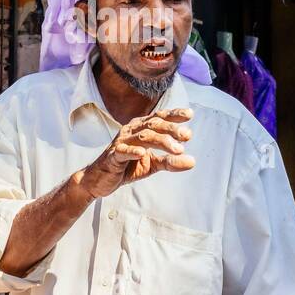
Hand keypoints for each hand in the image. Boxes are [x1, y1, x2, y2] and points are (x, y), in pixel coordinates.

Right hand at [77, 109, 194, 197]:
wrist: (101, 180)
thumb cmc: (128, 166)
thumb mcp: (153, 164)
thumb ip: (171, 161)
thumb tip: (193, 161)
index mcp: (141, 128)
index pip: (159, 117)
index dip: (174, 114)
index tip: (190, 114)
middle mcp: (131, 130)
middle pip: (154, 124)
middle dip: (172, 129)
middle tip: (187, 135)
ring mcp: (121, 142)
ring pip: (143, 136)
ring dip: (161, 141)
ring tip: (177, 149)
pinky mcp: (112, 156)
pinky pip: (123, 151)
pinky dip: (133, 151)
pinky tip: (142, 153)